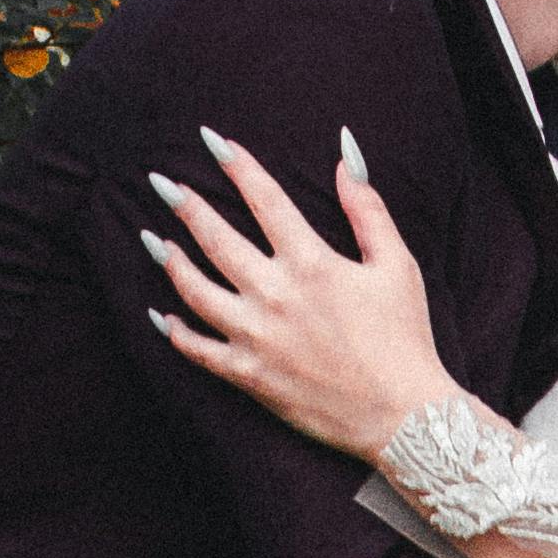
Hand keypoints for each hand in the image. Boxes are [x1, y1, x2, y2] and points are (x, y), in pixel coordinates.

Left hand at [143, 125, 446, 461]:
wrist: (400, 415)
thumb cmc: (403, 338)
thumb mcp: (396, 264)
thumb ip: (367, 208)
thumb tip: (345, 155)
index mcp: (311, 261)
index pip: (265, 199)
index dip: (236, 165)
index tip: (212, 141)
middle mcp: (275, 294)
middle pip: (216, 239)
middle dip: (185, 205)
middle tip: (161, 183)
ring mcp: (256, 337)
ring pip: (196, 290)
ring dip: (170, 261)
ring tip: (154, 240)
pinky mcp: (249, 375)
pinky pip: (198, 350)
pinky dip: (175, 332)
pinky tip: (162, 316)